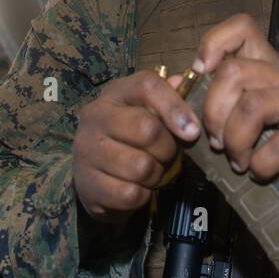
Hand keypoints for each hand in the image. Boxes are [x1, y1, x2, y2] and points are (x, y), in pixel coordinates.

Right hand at [73, 71, 200, 224]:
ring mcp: (85, 151)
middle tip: (166, 155)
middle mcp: (94, 117)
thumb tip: (182, 82)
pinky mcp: (86, 185)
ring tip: (151, 172)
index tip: (193, 132)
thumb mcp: (147, 111)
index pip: (147, 87)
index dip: (175, 108)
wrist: (93, 173)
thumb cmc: (130, 136)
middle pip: (147, 129)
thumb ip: (167, 97)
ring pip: (141, 167)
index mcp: (114, 93)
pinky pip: (130, 194)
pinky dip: (142, 195)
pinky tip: (137, 188)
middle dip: (168, 149)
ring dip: (156, 175)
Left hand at [193, 14, 278, 208]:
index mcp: (272, 68)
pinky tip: (261, 172)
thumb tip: (177, 85)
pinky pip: (277, 146)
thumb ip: (220, 103)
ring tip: (239, 161)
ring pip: (252, 106)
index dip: (213, 44)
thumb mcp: (254, 120)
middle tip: (218, 142)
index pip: (242, 29)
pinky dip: (260, 165)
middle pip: (235, 72)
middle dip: (213, 113)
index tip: (200, 75)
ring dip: (234, 141)